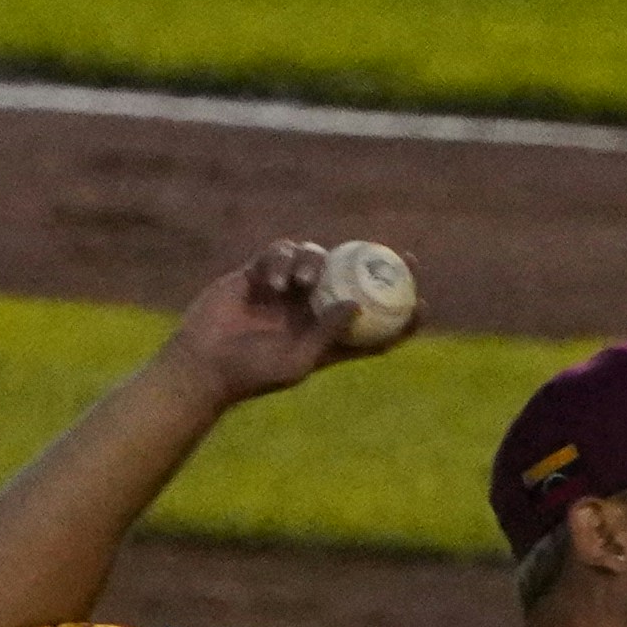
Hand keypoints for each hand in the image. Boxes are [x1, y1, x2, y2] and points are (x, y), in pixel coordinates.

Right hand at [168, 240, 392, 398]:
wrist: (201, 365)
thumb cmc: (250, 373)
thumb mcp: (296, 361)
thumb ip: (327, 334)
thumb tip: (358, 305)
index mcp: (327, 338)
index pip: (374, 326)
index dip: (402, 315)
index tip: (425, 303)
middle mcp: (311, 310)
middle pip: (354, 280)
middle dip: (380, 266)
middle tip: (401, 255)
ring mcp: (286, 290)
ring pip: (317, 259)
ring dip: (315, 262)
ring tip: (300, 283)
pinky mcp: (259, 274)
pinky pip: (279, 253)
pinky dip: (282, 261)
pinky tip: (274, 283)